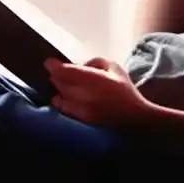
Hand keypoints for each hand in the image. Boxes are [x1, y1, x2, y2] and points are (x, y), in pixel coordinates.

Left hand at [44, 56, 158, 128]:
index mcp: (91, 80)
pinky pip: (64, 109)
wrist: (134, 117)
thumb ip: (94, 62)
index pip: (62, 72)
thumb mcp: (113, 67)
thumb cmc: (125, 89)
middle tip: (59, 72)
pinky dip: (63, 102)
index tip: (49, 62)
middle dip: (57, 77)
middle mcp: (82, 95)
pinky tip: (68, 98)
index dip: (53, 66)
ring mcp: (80, 110)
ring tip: (65, 86)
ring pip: (58, 98)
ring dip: (59, 90)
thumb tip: (79, 66)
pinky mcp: (80, 120)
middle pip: (58, 83)